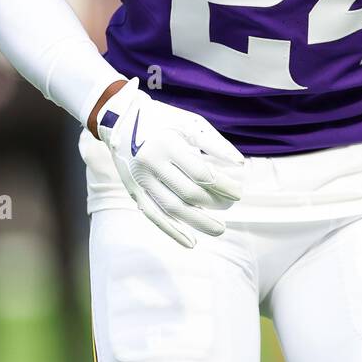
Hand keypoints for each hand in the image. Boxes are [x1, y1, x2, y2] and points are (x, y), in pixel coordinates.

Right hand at [96, 78, 244, 247]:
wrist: (120, 119)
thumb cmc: (163, 119)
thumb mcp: (190, 122)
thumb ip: (215, 143)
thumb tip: (240, 165)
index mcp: (166, 144)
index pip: (200, 173)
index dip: (223, 186)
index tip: (239, 193)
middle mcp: (149, 163)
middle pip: (188, 193)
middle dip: (214, 203)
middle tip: (230, 206)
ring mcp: (139, 180)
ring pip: (172, 209)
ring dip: (198, 223)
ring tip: (219, 229)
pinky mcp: (133, 191)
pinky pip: (154, 216)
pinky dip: (173, 231)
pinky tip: (191, 242)